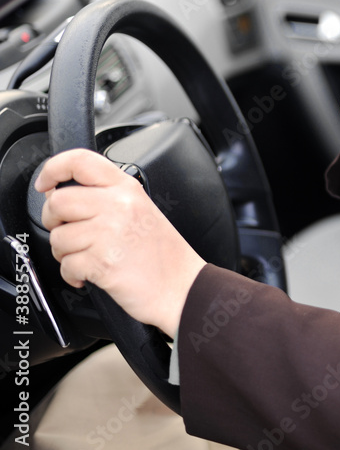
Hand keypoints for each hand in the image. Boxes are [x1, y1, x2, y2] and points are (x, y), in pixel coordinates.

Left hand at [35, 149, 205, 336]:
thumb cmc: (163, 254)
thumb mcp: (141, 210)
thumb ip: (104, 197)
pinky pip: (65, 264)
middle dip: (54, 221)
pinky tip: (90, 273)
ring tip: (88, 256)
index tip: (45, 183)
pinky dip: (72, 274)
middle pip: (58, 202)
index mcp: (127, 189)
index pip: (80, 161)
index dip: (53, 169)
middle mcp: (118, 206)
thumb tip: (59, 194)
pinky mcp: (101, 262)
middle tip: (70, 231)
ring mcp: (109, 234)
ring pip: (57, 236)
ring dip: (65, 252)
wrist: (183, 288)